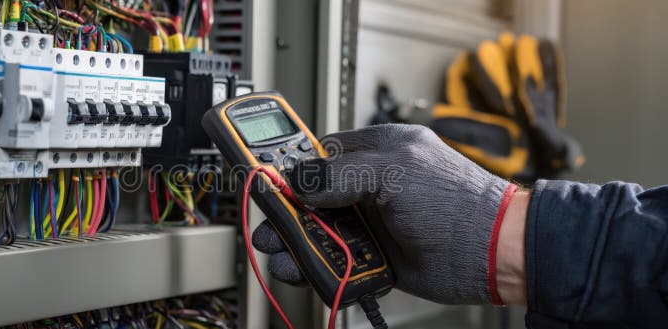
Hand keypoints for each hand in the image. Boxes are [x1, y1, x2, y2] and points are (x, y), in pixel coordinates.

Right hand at [252, 124, 515, 304]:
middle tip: (270, 229)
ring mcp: (374, 221)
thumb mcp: (395, 172)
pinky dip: (322, 270)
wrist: (494, 254)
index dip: (290, 169)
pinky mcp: (377, 255)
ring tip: (284, 257)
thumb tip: (300, 180)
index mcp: (376, 151)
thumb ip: (342, 173)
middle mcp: (371, 186)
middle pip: (312, 198)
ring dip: (299, 246)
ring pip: (321, 232)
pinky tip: (310, 273)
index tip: (265, 182)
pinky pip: (339, 261)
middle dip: (287, 215)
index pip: (319, 154)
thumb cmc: (458, 202)